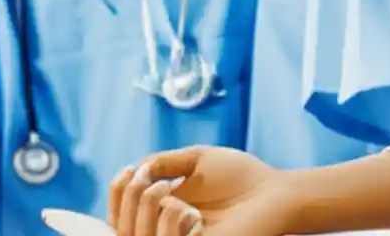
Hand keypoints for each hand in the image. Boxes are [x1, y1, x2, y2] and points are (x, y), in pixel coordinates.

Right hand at [109, 146, 292, 235]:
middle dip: (130, 198)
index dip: (115, 193)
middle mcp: (165, 229)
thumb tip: (135, 169)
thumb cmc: (241, 176)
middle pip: (120, 227)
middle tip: (157, 182)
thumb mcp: (197, 160)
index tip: (129, 171)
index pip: (119, 212)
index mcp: (162, 209)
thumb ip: (164, 161)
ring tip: (176, 196)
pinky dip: (172, 225)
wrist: (274, 193)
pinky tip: (193, 215)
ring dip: (150, 210)